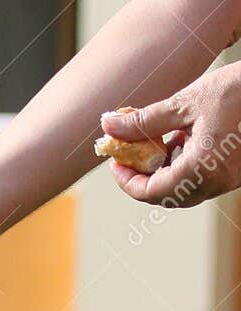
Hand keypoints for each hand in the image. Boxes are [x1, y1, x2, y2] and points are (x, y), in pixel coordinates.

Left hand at [102, 63, 240, 206]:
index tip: (115, 161)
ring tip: (158, 141)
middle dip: (143, 178)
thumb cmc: (240, 88)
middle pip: (166, 196)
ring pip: (185, 190)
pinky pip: (203, 179)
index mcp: (202, 168)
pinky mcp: (238, 171)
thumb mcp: (187, 102)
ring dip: (164, 172)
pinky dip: (185, 166)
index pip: (150, 193)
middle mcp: (218, 181)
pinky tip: (183, 138)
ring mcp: (231, 179)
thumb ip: (145, 121)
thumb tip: (107, 125)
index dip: (126, 181)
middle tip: (130, 155)